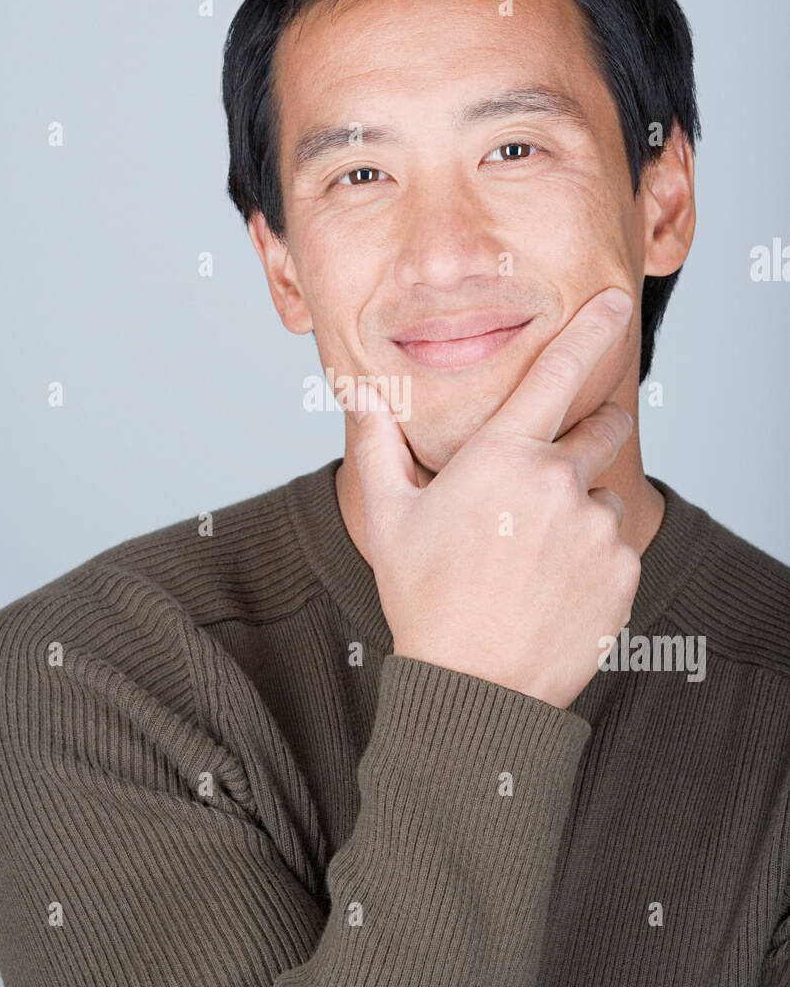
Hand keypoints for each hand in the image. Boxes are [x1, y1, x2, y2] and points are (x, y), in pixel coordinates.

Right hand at [353, 287, 640, 708]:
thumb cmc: (424, 598)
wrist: (473, 687)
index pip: (559, 372)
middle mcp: (559, 483)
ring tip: (532, 561)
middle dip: (586, 436)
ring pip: (602, 500)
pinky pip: (616, 549)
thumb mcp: (388, 518)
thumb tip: (364, 395)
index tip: (619, 300)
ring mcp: (596, 530)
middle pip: (600, 431)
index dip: (593, 328)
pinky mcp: (622, 574)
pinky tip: (551, 590)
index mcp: (503, 457)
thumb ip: (377, 445)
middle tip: (549, 480)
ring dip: (579, 514)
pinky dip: (592, 560)